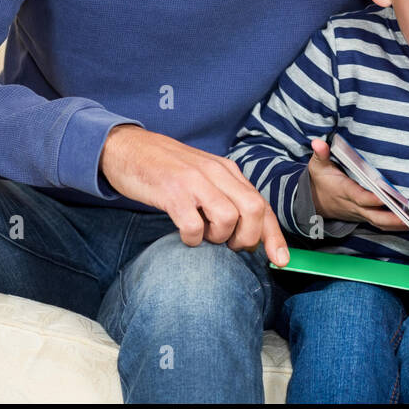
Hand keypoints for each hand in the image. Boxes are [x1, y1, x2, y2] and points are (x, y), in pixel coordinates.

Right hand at [99, 125, 288, 265]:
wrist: (128, 148)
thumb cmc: (167, 169)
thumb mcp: (203, 177)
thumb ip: (225, 197)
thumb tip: (247, 233)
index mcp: (228, 171)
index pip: (262, 205)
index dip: (274, 236)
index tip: (281, 261)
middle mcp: (216, 173)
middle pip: (254, 210)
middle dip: (249, 239)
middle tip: (231, 246)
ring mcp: (194, 181)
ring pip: (228, 218)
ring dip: (219, 238)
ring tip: (204, 235)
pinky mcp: (172, 192)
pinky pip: (193, 226)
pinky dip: (192, 238)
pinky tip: (184, 233)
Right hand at [307, 138, 407, 230]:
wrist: (315, 201)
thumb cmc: (320, 180)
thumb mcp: (317, 165)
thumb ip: (321, 154)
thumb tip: (318, 142)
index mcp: (344, 191)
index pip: (360, 197)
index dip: (372, 199)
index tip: (385, 197)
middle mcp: (354, 205)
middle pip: (374, 215)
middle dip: (391, 218)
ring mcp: (360, 213)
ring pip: (379, 222)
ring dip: (396, 224)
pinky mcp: (364, 216)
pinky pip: (380, 224)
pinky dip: (394, 226)